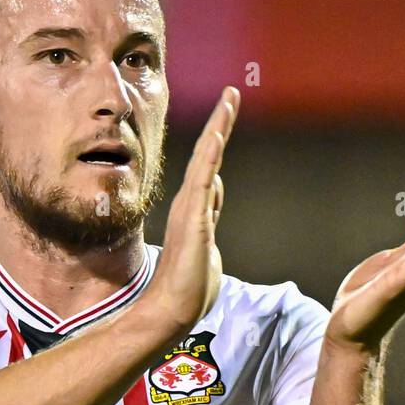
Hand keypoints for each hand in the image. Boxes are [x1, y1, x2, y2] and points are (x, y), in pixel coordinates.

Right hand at [147, 86, 238, 331]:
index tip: (225, 123)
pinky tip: (220, 131)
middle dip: (221, 124)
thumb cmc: (189, 291)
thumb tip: (213, 204)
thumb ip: (209, 226)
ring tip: (231, 99)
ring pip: (207, 159)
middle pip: (209, 156)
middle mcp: (191, 205)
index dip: (217, 147)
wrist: (172, 310)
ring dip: (220, 128)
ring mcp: (191, 208)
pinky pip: (204, 177)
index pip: (211, 172)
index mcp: (196, 213)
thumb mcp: (207, 253)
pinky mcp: (194, 216)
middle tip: (232, 94)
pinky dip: (212, 153)